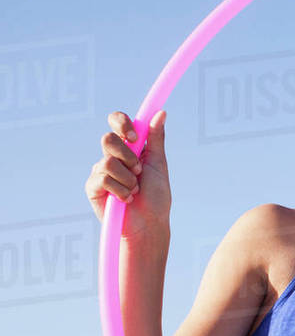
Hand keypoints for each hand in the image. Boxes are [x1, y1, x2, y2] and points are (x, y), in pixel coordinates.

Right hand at [84, 110, 171, 240]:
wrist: (149, 223)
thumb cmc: (156, 196)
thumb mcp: (158, 164)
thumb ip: (156, 138)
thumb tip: (161, 112)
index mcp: (130, 147)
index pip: (117, 122)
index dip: (122, 123)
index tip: (135, 137)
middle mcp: (112, 156)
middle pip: (108, 139)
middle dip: (128, 157)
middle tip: (139, 171)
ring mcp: (100, 171)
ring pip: (107, 161)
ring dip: (128, 178)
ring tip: (135, 190)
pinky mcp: (92, 187)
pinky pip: (102, 178)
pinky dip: (121, 190)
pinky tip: (126, 199)